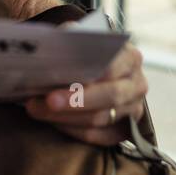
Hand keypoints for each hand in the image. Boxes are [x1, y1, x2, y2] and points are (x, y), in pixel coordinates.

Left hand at [22, 42, 148, 145]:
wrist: (98, 64)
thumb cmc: (85, 51)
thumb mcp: (80, 37)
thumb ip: (69, 39)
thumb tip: (49, 51)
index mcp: (130, 57)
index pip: (110, 71)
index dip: (82, 82)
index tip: (51, 91)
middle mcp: (137, 84)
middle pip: (109, 97)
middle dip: (72, 103)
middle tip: (39, 105)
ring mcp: (134, 108)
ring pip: (101, 119)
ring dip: (66, 117)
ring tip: (38, 110)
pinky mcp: (126, 128)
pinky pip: (101, 137)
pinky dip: (75, 132)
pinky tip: (54, 123)